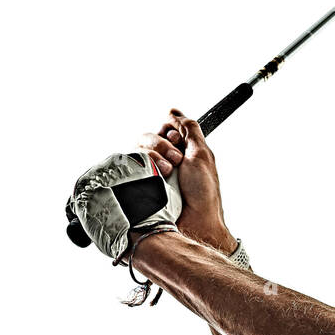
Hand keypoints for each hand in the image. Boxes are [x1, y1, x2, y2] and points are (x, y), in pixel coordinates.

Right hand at [137, 110, 236, 253]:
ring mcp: (151, 174)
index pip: (164, 130)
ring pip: (138, 150)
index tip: (178, 141)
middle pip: (149, 137)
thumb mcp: (202, 154)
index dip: (169, 132)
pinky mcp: (141, 185)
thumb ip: (189, 128)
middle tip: (176, 161)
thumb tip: (173, 111)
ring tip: (168, 172)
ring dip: (154, 156)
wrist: (196, 223)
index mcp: (181, 152)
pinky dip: (142, 166)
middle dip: (161, 144)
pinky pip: (131, 166)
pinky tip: (156, 176)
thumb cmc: (203, 194)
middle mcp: (164, 161)